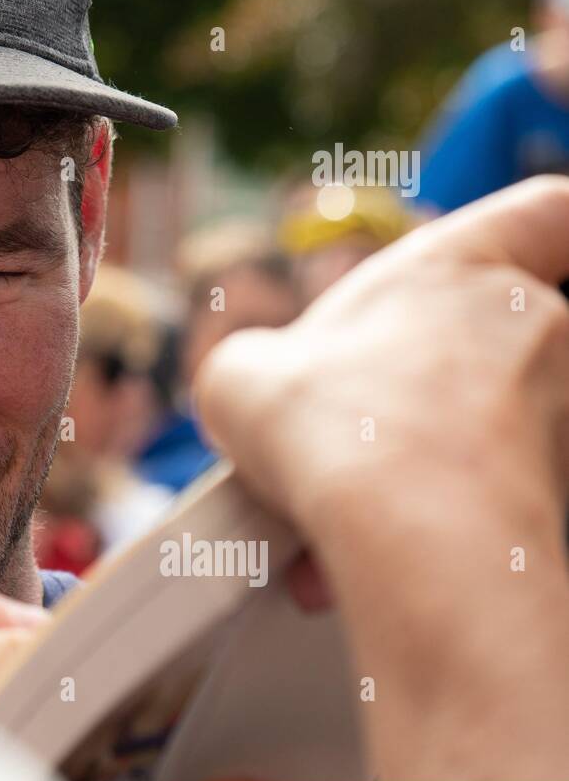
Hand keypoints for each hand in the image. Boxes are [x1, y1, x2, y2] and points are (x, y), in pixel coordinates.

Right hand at [197, 175, 568, 557]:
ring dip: (404, 480)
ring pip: (479, 439)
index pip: (550, 211)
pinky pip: (481, 506)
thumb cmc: (336, 423)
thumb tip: (254, 386)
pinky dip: (419, 533)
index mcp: (462, 269)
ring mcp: (560, 414)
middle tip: (342, 442)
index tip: (521, 250)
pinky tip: (342, 569)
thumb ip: (257, 366)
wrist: (412, 531)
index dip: (540, 226)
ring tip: (324, 528)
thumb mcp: (242, 374)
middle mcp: (532, 329)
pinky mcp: (559, 495)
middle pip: (489, 342)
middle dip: (411, 399)